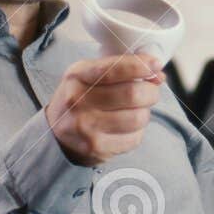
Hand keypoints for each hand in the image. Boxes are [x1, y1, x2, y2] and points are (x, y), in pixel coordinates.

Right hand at [46, 54, 163, 165]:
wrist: (56, 133)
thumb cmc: (80, 98)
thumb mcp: (88, 75)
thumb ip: (120, 68)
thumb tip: (157, 72)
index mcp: (77, 76)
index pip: (115, 68)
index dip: (141, 66)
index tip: (156, 65)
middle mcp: (78, 100)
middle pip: (132, 94)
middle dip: (151, 91)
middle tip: (152, 91)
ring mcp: (86, 126)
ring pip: (138, 118)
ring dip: (145, 112)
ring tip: (138, 109)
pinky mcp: (96, 147)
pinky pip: (134, 138)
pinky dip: (138, 131)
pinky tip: (128, 127)